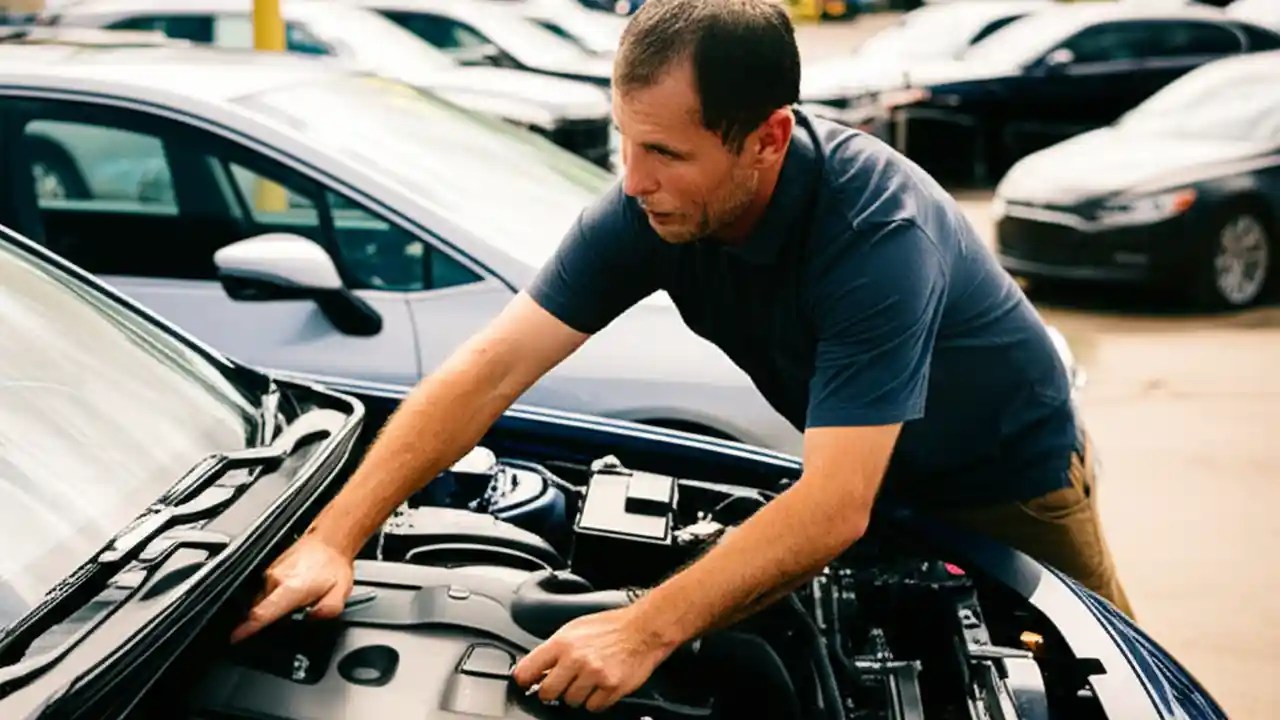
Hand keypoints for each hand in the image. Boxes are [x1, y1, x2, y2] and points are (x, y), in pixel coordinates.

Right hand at [229, 535, 353, 642]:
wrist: (331, 539)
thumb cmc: (334, 564)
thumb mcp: (339, 595)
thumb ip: (325, 613)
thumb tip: (312, 619)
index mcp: (290, 588)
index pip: (261, 614)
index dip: (246, 629)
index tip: (235, 638)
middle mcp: (275, 579)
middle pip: (259, 608)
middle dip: (267, 619)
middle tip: (289, 617)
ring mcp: (271, 571)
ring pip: (262, 598)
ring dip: (273, 605)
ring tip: (297, 600)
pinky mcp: (272, 567)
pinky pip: (267, 588)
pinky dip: (275, 595)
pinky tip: (294, 590)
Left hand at [511, 607, 675, 712]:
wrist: (643, 629)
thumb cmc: (610, 627)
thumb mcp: (575, 628)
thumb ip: (554, 648)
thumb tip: (536, 668)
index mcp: (562, 643)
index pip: (527, 670)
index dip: (525, 679)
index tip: (526, 683)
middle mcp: (576, 659)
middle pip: (547, 693)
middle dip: (551, 691)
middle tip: (560, 684)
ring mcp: (594, 675)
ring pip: (571, 702)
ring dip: (576, 695)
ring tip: (587, 680)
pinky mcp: (611, 688)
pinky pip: (593, 707)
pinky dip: (595, 700)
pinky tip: (600, 686)